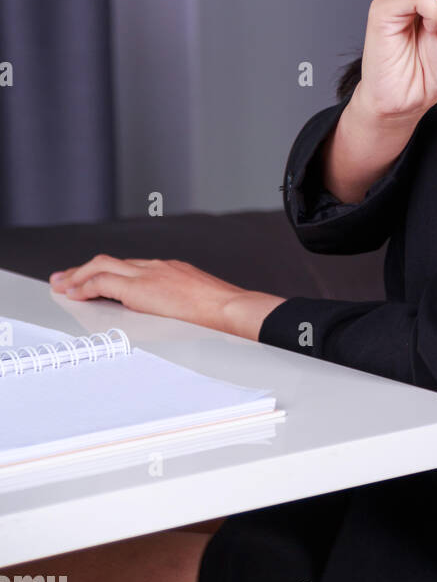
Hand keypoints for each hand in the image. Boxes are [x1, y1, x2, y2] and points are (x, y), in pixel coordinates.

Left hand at [48, 256, 282, 340]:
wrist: (230, 309)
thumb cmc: (221, 312)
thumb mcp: (197, 301)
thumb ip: (178, 304)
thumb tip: (171, 320)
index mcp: (170, 269)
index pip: (128, 266)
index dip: (106, 272)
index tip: (92, 278)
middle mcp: (156, 266)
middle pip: (110, 261)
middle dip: (83, 270)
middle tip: (65, 278)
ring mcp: (148, 273)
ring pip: (101, 266)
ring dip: (77, 275)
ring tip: (62, 286)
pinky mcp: (140, 287)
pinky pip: (103, 282)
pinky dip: (85, 286)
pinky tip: (74, 295)